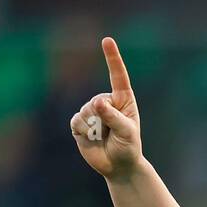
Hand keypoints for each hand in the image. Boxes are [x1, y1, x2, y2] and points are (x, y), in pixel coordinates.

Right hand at [70, 36, 142, 179]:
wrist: (118, 166)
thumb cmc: (128, 147)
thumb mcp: (127, 132)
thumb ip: (113, 117)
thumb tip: (97, 103)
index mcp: (122, 99)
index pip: (117, 76)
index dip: (112, 58)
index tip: (107, 40)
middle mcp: (106, 101)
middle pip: (97, 101)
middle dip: (105, 119)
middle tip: (114, 134)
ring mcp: (91, 111)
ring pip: (86, 111)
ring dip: (96, 128)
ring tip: (104, 137)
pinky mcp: (80, 123)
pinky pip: (77, 121)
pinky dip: (85, 132)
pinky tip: (92, 138)